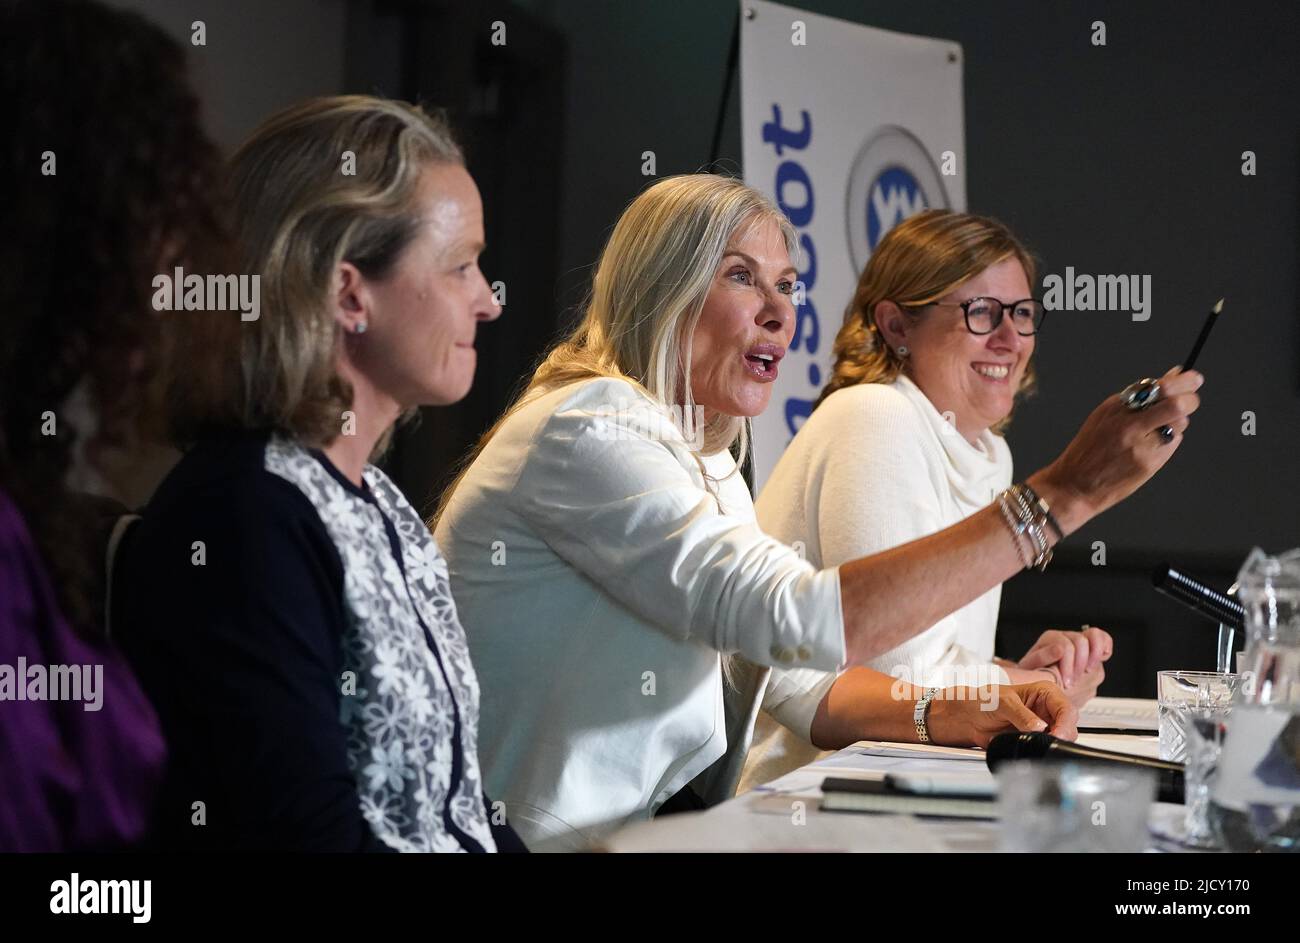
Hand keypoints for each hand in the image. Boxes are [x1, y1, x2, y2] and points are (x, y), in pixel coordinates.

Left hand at [926, 681, 1077, 747]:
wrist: (968, 718)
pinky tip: (1032, 748)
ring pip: (1061, 739)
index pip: (1066, 708)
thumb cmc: (983, 701)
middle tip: (1045, 743)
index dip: (1065, 723)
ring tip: (1033, 743)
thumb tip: (1039, 727)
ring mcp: (1044, 725)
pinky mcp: (1037, 739)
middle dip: (1061, 735)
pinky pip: (1047, 747)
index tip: (1056, 735)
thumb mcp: (1002, 703)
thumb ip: (1021, 715)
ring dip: (1051, 744)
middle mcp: (1048, 708)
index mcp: (1045, 692)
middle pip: (1069, 726)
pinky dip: (1043, 750)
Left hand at [1019, 625, 1112, 687]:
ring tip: (1087, 671)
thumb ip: (1042, 658)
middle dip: (1078, 664)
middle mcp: (1067, 637)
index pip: (1066, 646)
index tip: (1065, 682)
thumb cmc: (1033, 675)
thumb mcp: (1030, 668)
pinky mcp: (1093, 651)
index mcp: (1050, 639)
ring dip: (1094, 658)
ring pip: (1096, 637)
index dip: (1067, 666)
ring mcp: (1081, 643)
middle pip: (1081, 642)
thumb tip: (1059, 649)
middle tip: (1073, 682)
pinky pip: (1104, 640)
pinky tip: (1102, 658)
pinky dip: (1105, 647)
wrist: (1041, 682)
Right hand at [1027, 365, 1202, 532]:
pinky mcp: (1148, 464)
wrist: (1073, 485)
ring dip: (1177, 422)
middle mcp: (1129, 423)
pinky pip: (1172, 444)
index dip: (1183, 381)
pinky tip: (1150, 447)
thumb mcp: (1106, 417)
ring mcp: (1140, 445)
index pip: (1159, 386)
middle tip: (1190, 400)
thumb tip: (1175, 374)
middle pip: (1176, 404)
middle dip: (1190, 400)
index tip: (1194, 379)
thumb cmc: (1090, 448)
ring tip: (1158, 428)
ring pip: (1179, 424)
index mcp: (1116, 406)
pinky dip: (1168, 441)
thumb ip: (1139, 398)